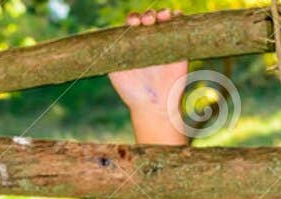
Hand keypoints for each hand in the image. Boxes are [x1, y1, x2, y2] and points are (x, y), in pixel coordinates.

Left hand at [108, 8, 188, 133]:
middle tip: (147, 21)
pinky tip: (175, 16)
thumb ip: (110, 55)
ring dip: (162, 13)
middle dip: (148, 15)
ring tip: (162, 16)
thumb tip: (101, 41)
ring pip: (164, 19)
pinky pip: (180, 26)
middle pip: (149, 18)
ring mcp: (163, 41)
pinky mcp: (178, 46)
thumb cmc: (131, 90)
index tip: (133, 23)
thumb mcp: (115, 71)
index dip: (133, 19)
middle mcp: (148, 40)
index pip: (133, 24)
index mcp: (132, 43)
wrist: (153, 104)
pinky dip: (178, 17)